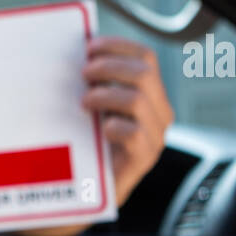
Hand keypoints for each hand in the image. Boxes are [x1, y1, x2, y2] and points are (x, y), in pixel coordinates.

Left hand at [80, 35, 173, 205]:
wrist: (86, 189)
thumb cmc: (88, 143)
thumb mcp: (94, 106)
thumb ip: (95, 82)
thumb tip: (77, 50)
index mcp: (150, 95)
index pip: (146, 57)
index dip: (118, 46)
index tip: (90, 46)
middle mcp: (158, 113)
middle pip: (144, 72)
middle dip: (109, 66)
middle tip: (83, 73)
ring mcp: (154, 136)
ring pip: (138, 99)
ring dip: (105, 94)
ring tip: (84, 102)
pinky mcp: (144, 159)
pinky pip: (134, 133)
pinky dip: (114, 125)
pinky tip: (100, 128)